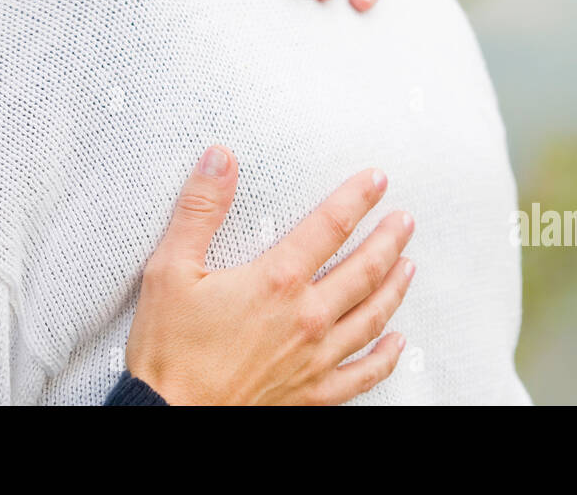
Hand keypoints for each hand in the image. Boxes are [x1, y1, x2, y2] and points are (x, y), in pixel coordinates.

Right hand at [125, 145, 415, 404]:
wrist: (168, 418)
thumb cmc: (169, 350)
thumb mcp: (171, 269)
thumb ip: (200, 210)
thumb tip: (220, 159)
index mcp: (277, 281)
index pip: (331, 225)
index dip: (357, 198)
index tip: (376, 180)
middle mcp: (307, 317)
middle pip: (365, 269)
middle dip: (389, 239)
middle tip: (404, 220)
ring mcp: (316, 358)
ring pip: (372, 316)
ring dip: (395, 287)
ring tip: (408, 265)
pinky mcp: (314, 393)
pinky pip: (364, 374)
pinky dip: (386, 357)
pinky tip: (396, 342)